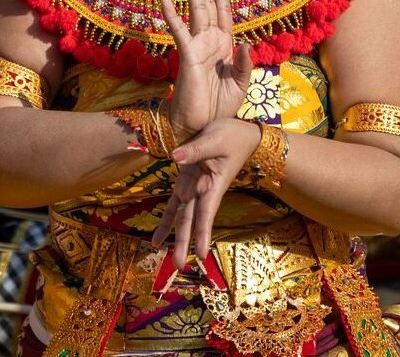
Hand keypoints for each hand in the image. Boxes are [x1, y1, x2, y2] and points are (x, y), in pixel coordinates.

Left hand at [151, 117, 260, 263]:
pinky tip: (157, 237)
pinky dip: (166, 219)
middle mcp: (203, 190)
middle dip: (185, 243)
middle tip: (178, 266)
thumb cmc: (233, 135)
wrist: (242, 132)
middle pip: (191, 220)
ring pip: (182, 216)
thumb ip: (195, 150)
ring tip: (164, 256)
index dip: (203, 233)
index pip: (206, 213)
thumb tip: (175, 157)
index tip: (202, 255)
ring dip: (175, 236)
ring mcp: (194, 187)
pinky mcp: (187, 181)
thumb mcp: (215, 139)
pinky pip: (174, 204)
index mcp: (214, 184)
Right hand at [162, 0, 253, 142]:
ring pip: (195, 11)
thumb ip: (244, 64)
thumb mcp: (241, 85)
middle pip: (207, 5)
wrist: (201, 128)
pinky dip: (172, 16)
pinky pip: (180, 32)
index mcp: (224, 46)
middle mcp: (210, 42)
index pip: (223, 13)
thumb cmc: (219, 108)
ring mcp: (198, 48)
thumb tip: (245, 43)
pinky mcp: (188, 57)